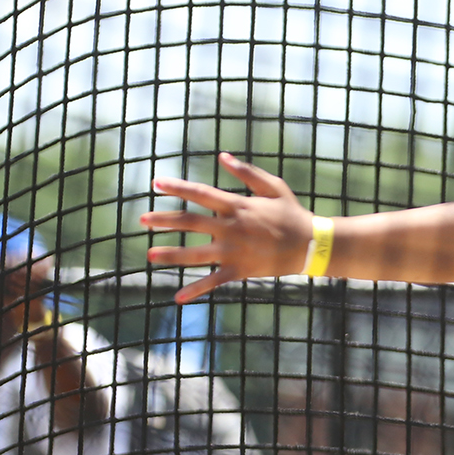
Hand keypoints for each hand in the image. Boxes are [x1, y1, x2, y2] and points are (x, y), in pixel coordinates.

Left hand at [144, 153, 315, 302]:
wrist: (311, 245)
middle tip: (142, 220)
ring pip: (195, 253)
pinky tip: (178, 297)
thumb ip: (247, 172)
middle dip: (164, 220)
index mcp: (237, 206)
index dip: (177, 188)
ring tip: (150, 254)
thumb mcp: (273, 186)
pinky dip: (196, 290)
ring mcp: (234, 251)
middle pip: (190, 222)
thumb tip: (222, 157)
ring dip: (171, 254)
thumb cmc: (292, 214)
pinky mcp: (240, 270)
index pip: (200, 194)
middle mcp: (231, 228)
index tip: (156, 183)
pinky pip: (214, 282)